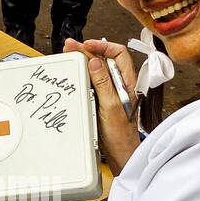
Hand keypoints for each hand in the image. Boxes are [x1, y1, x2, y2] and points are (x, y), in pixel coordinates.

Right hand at [64, 37, 141, 175]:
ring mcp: (113, 92)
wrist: (120, 155)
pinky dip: (84, 74)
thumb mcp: (111, 106)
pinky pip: (94, 82)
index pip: (119, 54)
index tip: (86, 45)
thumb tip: (95, 62)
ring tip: (70, 53)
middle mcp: (122, 85)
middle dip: (89, 50)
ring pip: (99, 69)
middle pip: (106, 59)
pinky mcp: (104, 100)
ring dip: (85, 60)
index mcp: (129, 83)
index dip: (102, 47)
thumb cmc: (120, 135)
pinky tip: (75, 70)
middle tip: (70, 46)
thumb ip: (104, 83)